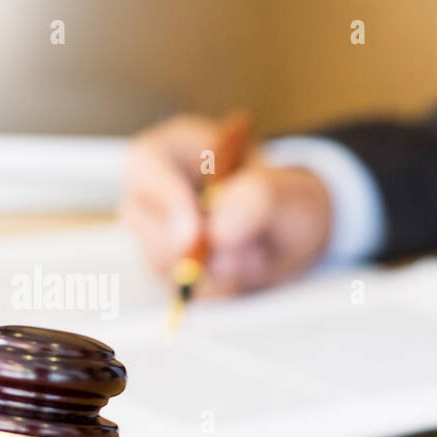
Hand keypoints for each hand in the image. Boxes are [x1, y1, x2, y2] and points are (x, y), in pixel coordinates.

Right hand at [120, 114, 331, 295]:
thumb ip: (258, 199)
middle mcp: (159, 188)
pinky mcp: (170, 268)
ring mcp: (158, 230)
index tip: (196, 232)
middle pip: (141, 218)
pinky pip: (181, 288)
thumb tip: (217, 231)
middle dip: (194, 246)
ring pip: (161, 260)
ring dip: (215, 270)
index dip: (166, 198)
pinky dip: (219, 288)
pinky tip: (244, 272)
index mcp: (180, 148)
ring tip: (256, 254)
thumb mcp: (290, 192)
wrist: (295, 238)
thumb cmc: (288, 201)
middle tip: (247, 251)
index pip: (146, 163)